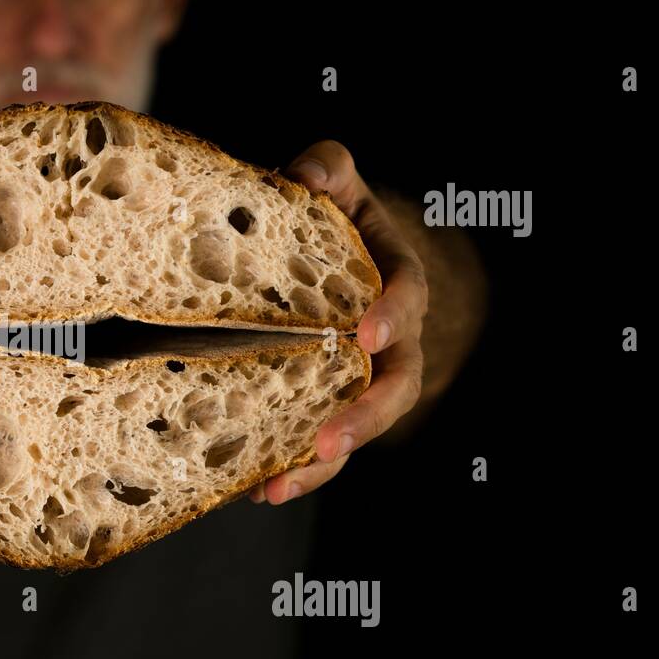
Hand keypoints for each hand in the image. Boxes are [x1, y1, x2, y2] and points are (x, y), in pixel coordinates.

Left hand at [248, 140, 427, 504]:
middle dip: (365, 418)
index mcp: (392, 282)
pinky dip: (288, 468)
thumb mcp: (330, 181)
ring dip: (321, 464)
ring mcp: (356, 378)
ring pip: (354, 429)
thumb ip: (326, 168)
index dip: (390, 317)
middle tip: (328, 441)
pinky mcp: (322, 403)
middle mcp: (384, 341)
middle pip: (395, 387)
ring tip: (280, 487)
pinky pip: (313, 443)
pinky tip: (254, 490)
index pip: (405, 299)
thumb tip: (310, 174)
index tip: (365, 335)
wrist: (315, 252)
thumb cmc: (325, 217)